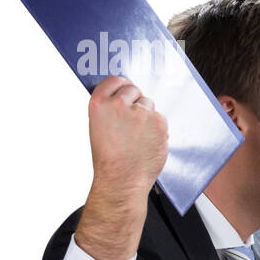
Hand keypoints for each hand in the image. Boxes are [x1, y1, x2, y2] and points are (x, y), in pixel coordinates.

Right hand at [76, 76, 166, 259]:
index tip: (124, 89)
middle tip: (131, 121)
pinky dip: (157, 128)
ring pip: (148, 104)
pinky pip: (160, 117)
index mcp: (99, 104)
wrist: (122, 178)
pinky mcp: (158, 122)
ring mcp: (140, 112)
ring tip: (137, 136)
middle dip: (135, 101)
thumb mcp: (99, 127)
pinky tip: (147, 141)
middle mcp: (119, 104)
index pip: (113, 81)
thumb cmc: (109, 158)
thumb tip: (124, 95)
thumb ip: (110, 109)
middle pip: (134, 89)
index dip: (120, 85)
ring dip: (146, 115)